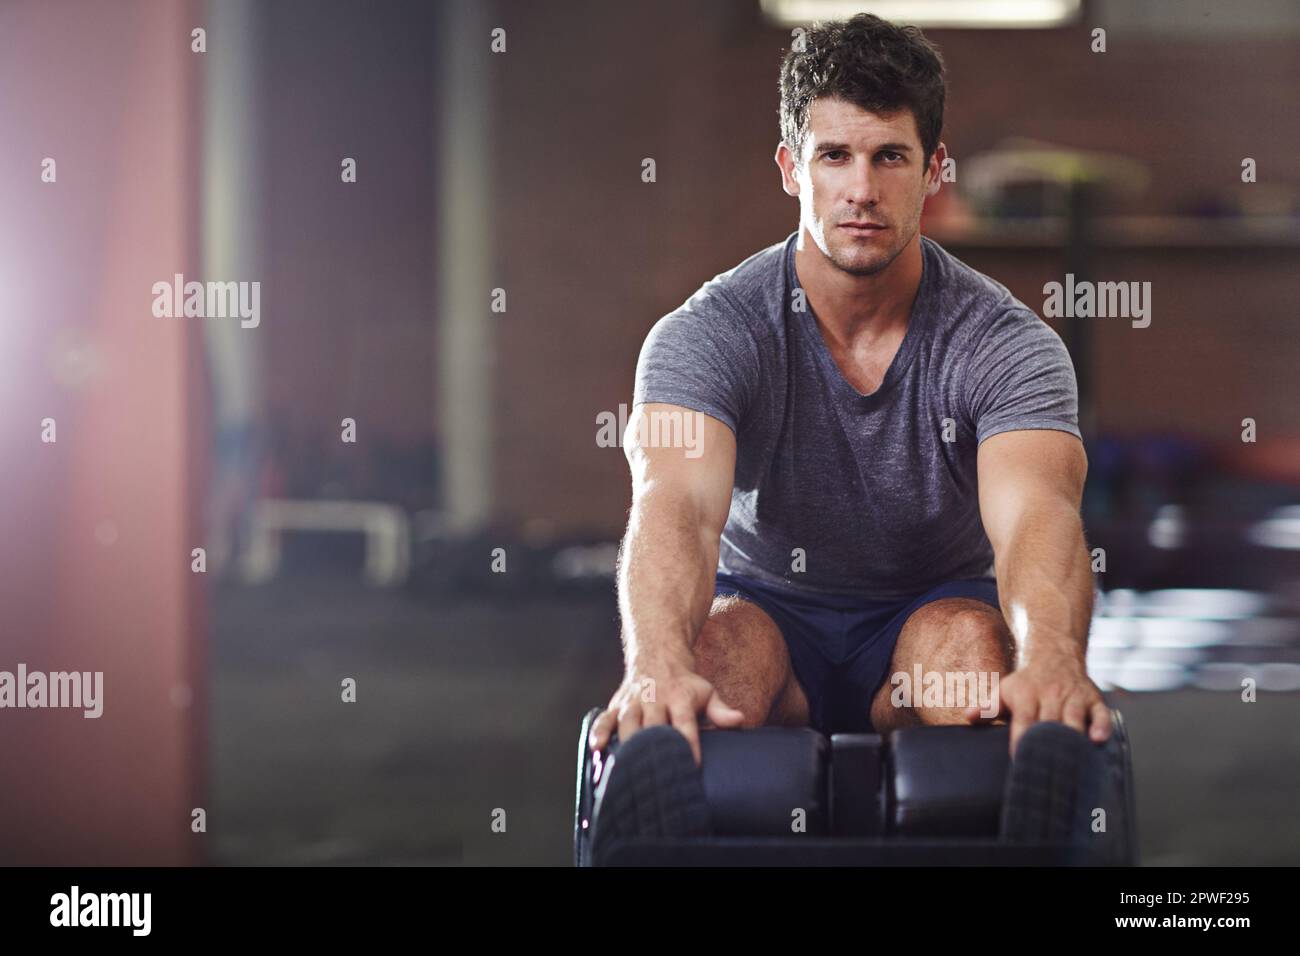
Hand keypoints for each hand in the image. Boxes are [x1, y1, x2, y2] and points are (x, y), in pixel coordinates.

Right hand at [587, 655, 745, 765]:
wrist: (658, 655)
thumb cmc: (685, 683)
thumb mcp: (707, 691)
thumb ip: (721, 710)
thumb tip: (740, 721)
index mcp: (679, 698)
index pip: (685, 723)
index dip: (689, 743)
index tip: (692, 765)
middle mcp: (655, 699)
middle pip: (654, 726)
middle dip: (655, 749)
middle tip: (657, 776)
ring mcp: (634, 702)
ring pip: (628, 723)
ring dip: (628, 744)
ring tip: (628, 769)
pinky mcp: (617, 704)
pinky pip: (605, 718)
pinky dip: (600, 732)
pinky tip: (597, 748)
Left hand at [965, 654, 1111, 756]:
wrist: (1055, 655)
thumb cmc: (1026, 682)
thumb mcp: (1004, 690)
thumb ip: (989, 707)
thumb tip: (968, 717)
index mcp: (1027, 695)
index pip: (1023, 720)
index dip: (1021, 739)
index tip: (1018, 760)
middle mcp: (1052, 695)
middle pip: (1050, 723)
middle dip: (1048, 746)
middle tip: (1046, 772)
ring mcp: (1074, 697)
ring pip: (1075, 718)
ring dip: (1073, 739)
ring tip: (1071, 764)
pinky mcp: (1094, 699)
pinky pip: (1101, 714)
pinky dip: (1101, 727)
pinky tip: (1097, 740)